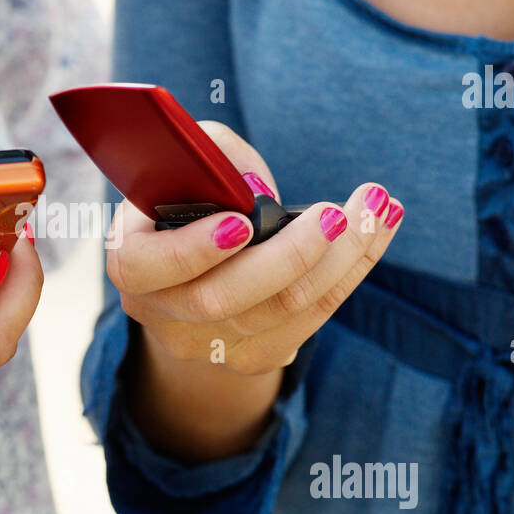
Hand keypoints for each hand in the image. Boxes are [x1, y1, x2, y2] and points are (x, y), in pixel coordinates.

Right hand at [107, 121, 402, 376]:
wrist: (197, 271)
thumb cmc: (192, 200)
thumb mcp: (186, 166)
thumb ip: (209, 156)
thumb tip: (252, 184)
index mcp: (134, 265)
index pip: (146, 268)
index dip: (192, 249)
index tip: (243, 222)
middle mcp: (163, 314)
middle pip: (227, 299)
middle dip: (291, 254)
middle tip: (337, 211)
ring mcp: (209, 346)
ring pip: (284, 311)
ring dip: (342, 256)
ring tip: (377, 206)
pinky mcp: (256, 357)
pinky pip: (313, 319)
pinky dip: (353, 270)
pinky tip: (378, 229)